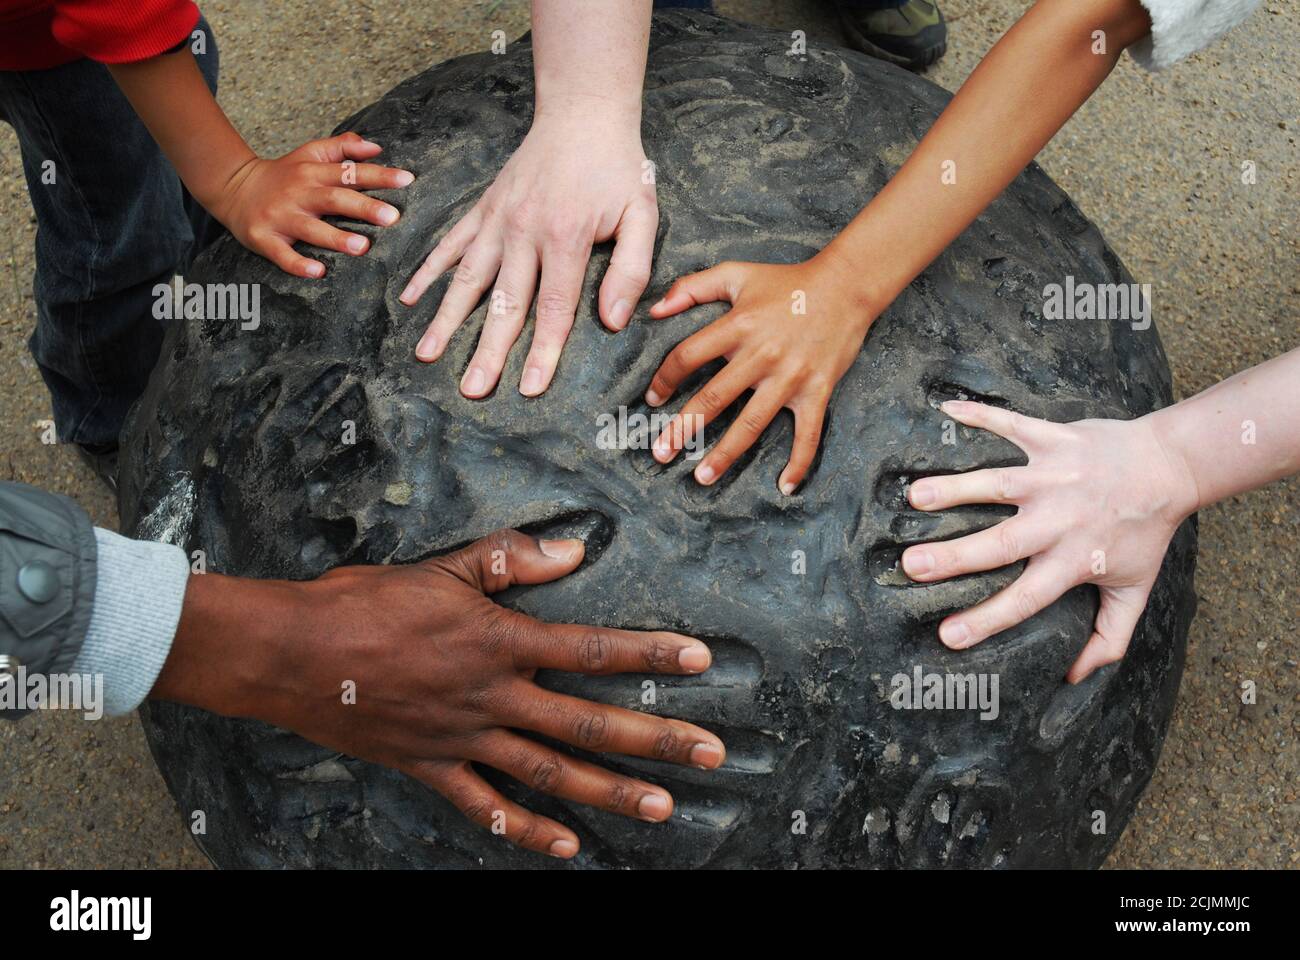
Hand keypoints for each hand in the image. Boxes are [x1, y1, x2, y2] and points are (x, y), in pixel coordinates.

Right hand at [166, 530, 723, 858]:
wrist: (291, 653)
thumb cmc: (364, 602)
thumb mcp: (441, 567)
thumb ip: (509, 560)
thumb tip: (572, 548)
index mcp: (500, 641)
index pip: (593, 648)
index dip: (650, 653)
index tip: (701, 660)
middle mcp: (493, 696)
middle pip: (589, 722)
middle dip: (656, 738)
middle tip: (711, 754)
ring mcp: (464, 738)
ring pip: (551, 772)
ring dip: (611, 791)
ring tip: (663, 808)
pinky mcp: (432, 768)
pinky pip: (485, 807)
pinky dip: (526, 830)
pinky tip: (565, 847)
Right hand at [210, 132, 411, 278]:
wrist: (233, 187)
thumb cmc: (283, 175)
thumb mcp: (309, 153)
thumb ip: (342, 148)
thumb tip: (376, 147)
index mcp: (313, 173)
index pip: (351, 172)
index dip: (379, 175)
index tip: (407, 180)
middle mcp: (299, 193)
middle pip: (335, 199)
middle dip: (363, 207)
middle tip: (392, 217)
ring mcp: (281, 216)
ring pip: (311, 228)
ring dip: (336, 238)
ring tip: (362, 247)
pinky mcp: (264, 237)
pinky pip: (282, 254)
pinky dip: (298, 264)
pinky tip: (318, 272)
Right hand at [400, 111, 657, 397]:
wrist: (583, 113)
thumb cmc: (617, 168)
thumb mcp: (642, 214)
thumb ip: (630, 270)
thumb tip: (611, 321)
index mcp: (565, 238)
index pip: (553, 309)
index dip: (542, 352)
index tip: (528, 390)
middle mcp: (523, 231)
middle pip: (503, 303)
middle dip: (486, 351)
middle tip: (471, 390)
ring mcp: (497, 219)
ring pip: (467, 278)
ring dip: (446, 318)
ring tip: (425, 354)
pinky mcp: (483, 208)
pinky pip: (451, 243)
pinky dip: (429, 270)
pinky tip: (410, 298)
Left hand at [645, 254, 873, 492]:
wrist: (846, 287)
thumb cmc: (787, 282)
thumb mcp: (737, 274)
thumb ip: (692, 287)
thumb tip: (653, 310)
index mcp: (738, 325)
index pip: (689, 356)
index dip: (665, 378)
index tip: (652, 400)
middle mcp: (761, 354)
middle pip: (714, 397)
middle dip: (684, 428)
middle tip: (661, 454)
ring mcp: (790, 377)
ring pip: (752, 423)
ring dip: (726, 454)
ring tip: (702, 477)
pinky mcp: (817, 391)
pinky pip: (809, 434)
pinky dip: (799, 462)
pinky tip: (785, 487)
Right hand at [901, 401, 1198, 682]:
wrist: (1170, 467)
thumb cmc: (1144, 532)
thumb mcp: (1134, 589)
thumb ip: (1108, 637)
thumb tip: (1074, 677)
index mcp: (1073, 560)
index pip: (1025, 598)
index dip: (987, 619)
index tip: (948, 636)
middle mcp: (1059, 520)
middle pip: (1000, 543)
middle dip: (953, 556)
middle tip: (911, 565)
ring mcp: (1054, 476)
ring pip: (997, 483)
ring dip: (954, 488)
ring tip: (914, 496)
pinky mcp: (1054, 439)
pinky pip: (1012, 425)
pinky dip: (979, 417)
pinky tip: (944, 412)